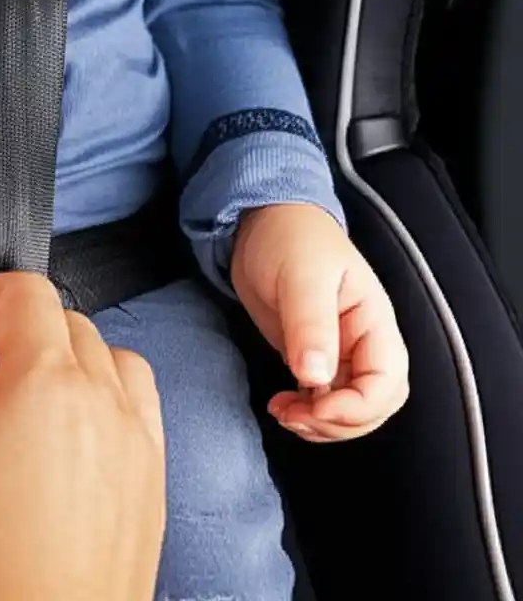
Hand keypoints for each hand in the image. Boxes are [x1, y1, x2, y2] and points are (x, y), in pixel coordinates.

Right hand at [0, 273, 165, 600]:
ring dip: (59, 356)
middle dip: (5, 324)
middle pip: (64, 322)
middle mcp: (105, 408)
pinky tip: (51, 442)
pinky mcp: (150, 492)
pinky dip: (95, 400)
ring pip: (109, 361)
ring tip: (9, 393)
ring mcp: (138, 450)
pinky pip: (134, 412)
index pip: (20, 296)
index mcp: (46, 389)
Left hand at [232, 203, 408, 441]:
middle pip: (374, 406)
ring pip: (348, 409)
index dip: (355, 407)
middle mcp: (362, 342)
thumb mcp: (301, 277)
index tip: (315, 407)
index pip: (387, 383)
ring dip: (320, 425)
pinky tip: (281, 405)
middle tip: (295, 415)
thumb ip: (310, 325)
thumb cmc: (290, 238)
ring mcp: (338, 352)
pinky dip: (306, 414)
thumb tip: (316, 376)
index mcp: (373, 322)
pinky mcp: (312, 357)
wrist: (262, 224)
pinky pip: (322, 400)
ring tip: (283, 412)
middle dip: (338, 423)